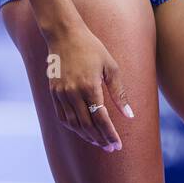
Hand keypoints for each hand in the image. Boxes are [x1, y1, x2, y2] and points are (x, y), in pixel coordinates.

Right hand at [43, 25, 134, 151]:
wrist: (64, 34)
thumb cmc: (92, 48)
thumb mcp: (111, 66)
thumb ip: (119, 93)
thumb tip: (130, 115)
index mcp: (89, 86)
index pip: (101, 119)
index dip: (110, 134)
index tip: (117, 145)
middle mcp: (73, 92)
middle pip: (87, 125)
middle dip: (100, 139)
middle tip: (110, 148)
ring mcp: (61, 93)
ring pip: (74, 124)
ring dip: (86, 136)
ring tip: (99, 142)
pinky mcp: (53, 92)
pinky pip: (62, 117)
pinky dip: (73, 127)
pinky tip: (82, 130)